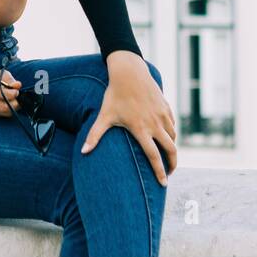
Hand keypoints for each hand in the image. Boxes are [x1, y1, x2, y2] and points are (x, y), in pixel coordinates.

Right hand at [0, 64, 21, 117]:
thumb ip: (9, 79)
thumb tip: (18, 86)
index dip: (11, 94)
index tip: (16, 92)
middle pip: (2, 107)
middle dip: (15, 104)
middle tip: (18, 99)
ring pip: (3, 113)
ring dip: (12, 108)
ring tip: (13, 101)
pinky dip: (5, 110)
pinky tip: (5, 103)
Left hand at [81, 53, 177, 186]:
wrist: (129, 72)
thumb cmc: (115, 95)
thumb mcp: (104, 116)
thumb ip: (94, 135)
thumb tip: (83, 152)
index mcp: (141, 130)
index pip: (154, 156)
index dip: (159, 172)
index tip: (163, 183)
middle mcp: (155, 124)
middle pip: (170, 149)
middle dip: (172, 164)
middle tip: (169, 174)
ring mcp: (162, 114)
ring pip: (173, 137)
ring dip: (171, 148)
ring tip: (167, 156)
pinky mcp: (165, 106)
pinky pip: (172, 124)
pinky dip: (171, 133)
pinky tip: (166, 136)